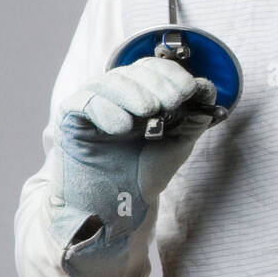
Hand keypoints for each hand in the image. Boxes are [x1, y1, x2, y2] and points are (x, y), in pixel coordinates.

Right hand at [49, 57, 216, 248]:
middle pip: (134, 71)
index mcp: (142, 95)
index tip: (190, 90)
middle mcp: (117, 95)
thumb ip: (193, 119)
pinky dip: (104, 109)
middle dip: (157, 83)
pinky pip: (84, 102)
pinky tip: (122, 126)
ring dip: (133, 93)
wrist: (114, 207)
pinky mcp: (71, 119)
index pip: (154, 69)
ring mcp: (93, 105)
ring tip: (149, 111)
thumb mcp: (178, 144)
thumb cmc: (143, 174)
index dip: (173, 74)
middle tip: (172, 101)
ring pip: (108, 82)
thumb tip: (206, 91)